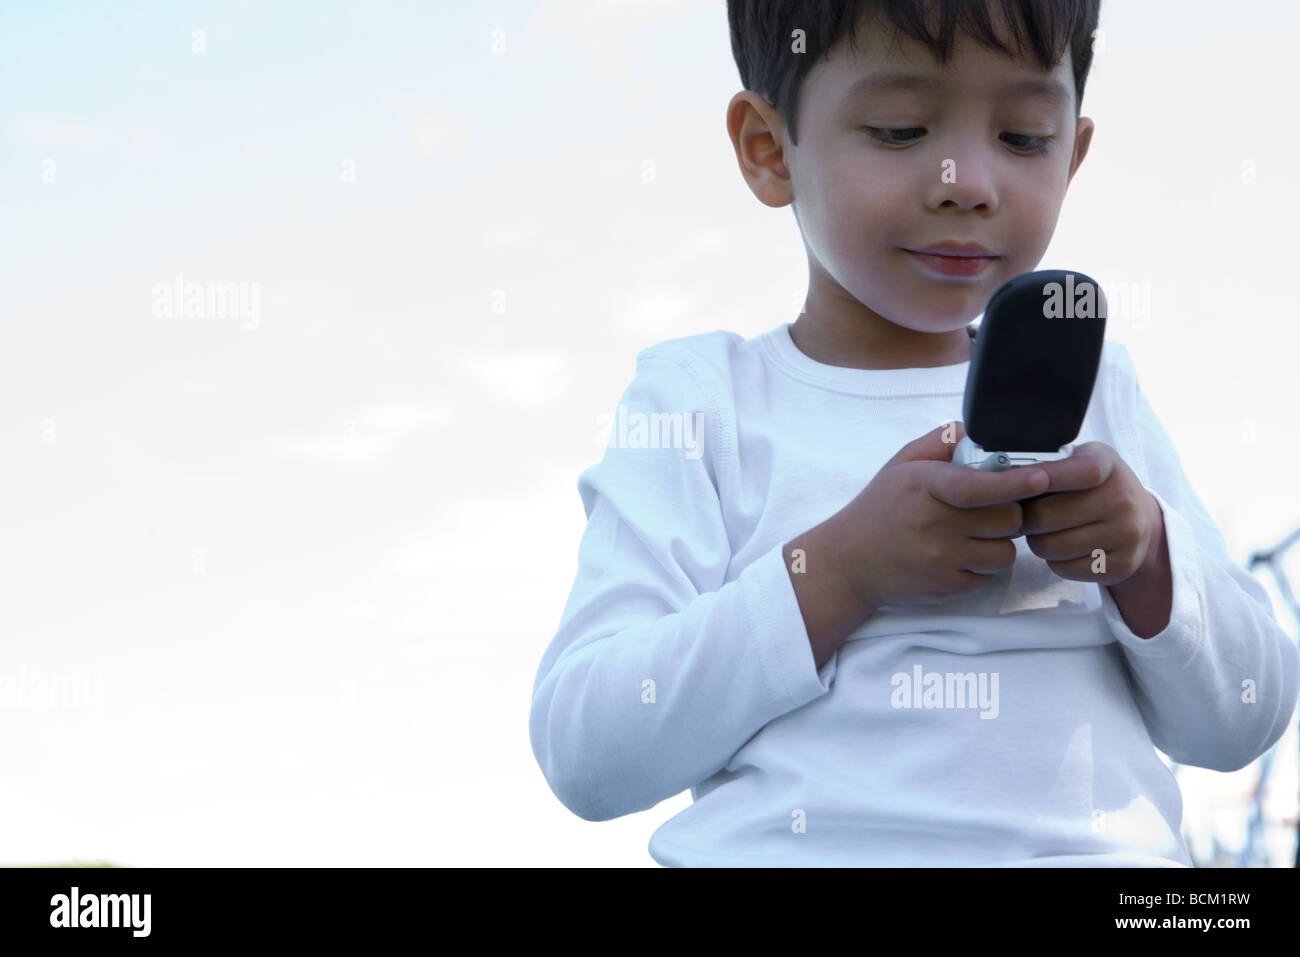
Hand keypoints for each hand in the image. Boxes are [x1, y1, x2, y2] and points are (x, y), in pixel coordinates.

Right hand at [829, 421, 1051, 608]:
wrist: (848, 563)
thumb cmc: (879, 509)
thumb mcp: (900, 466)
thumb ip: (938, 443)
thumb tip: (977, 430)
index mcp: (924, 487)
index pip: (979, 486)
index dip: (1016, 481)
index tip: (1044, 476)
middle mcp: (934, 524)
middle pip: (1006, 518)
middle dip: (1008, 512)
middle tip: (990, 508)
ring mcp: (941, 559)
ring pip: (1005, 550)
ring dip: (997, 541)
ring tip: (972, 534)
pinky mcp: (947, 586)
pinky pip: (988, 574)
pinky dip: (982, 565)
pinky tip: (959, 555)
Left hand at [1018, 442, 1162, 586]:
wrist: (1142, 523)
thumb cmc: (1096, 488)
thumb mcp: (1082, 461)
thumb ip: (1052, 464)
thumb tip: (1006, 477)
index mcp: (1108, 466)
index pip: (1080, 471)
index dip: (1046, 478)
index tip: (1019, 482)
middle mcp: (1123, 499)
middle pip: (1045, 517)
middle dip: (1026, 519)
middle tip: (1027, 517)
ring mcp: (1126, 535)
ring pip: (1050, 547)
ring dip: (1037, 542)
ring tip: (1045, 532)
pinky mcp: (1121, 565)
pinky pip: (1064, 568)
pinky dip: (1054, 561)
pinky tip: (1064, 548)